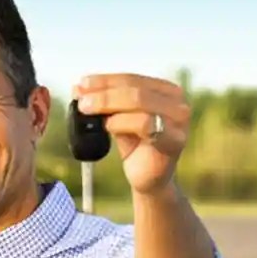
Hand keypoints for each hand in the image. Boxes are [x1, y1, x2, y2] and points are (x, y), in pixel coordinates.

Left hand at [73, 73, 190, 194]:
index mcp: (165, 91)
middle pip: (135, 89)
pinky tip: (107, 125)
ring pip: (140, 103)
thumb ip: (103, 104)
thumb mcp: (117, 120)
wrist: (148, 178)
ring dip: (109, 104)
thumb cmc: (136, 147)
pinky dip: (121, 122)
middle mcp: (177, 103)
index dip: (105, 80)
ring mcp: (178, 122)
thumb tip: (78, 88)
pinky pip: (146, 124)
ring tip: (88, 111)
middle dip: (104, 93)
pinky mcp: (174, 140)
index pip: (132, 79)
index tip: (82, 84)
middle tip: (81, 101)